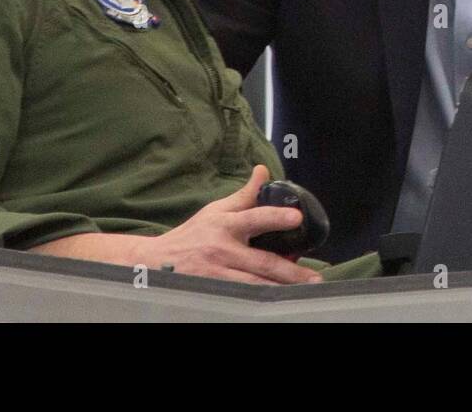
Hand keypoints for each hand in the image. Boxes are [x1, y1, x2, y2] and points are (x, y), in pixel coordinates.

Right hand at [138, 165, 322, 284]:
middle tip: (314, 276)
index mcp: (225, 225)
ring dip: (281, 288)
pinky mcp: (216, 290)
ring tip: (304, 290)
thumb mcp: (216, 210)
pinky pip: (244, 295)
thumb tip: (263, 171)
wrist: (157, 263)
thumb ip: (244, 195)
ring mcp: (219, 274)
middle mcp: (223, 250)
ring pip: (256, 284)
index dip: (275, 217)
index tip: (296, 216)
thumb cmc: (193, 234)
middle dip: (290, 270)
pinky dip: (262, 297)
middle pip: (261, 261)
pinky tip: (278, 300)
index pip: (254, 218)